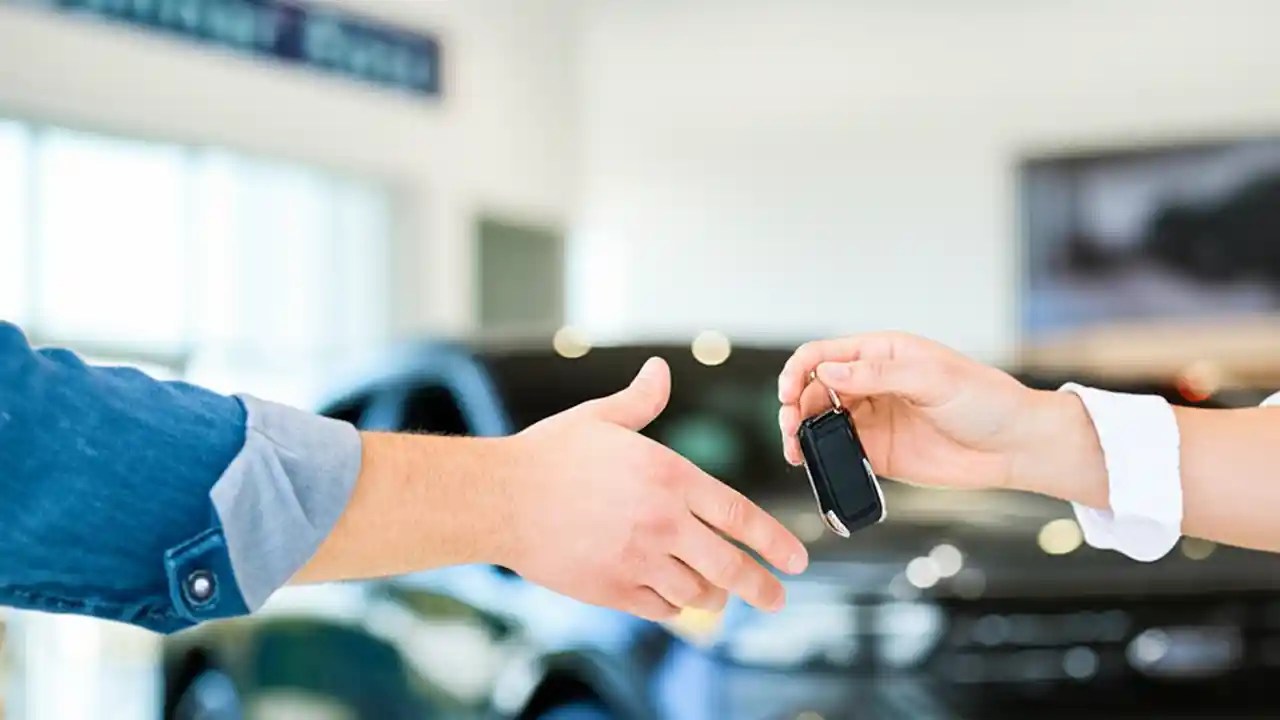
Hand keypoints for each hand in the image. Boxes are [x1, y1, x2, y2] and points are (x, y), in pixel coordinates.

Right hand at [498, 357, 808, 620]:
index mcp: (668, 475)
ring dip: (714, 596)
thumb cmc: (550, 454)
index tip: (797, 560)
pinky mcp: (612, 589)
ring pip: (697, 593)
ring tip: (720, 596)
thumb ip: (641, 400)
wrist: (499, 498)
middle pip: (729, 566)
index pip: (739, 515)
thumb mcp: (600, 418)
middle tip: (777, 598)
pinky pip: (661, 609)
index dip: (774, 541)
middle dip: (761, 587)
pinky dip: (675, 606)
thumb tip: (660, 370)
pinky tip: (675, 598)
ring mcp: (638, 560)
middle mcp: (662, 522)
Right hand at [777, 332, 1069, 491]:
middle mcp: (871, 383)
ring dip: (800, 432)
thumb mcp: (933, 379)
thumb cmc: (984, 400)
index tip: (788, 393)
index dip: (798, 369)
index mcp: (883, 354)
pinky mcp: (878, 452)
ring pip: (819, 420)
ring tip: (794, 450)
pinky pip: (839, 452)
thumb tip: (827, 371)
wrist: (1015, 446)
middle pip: (813, 388)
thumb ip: (878, 375)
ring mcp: (873, 418)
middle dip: (793, 406)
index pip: (824, 354)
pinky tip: (813, 464)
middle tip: (790, 429)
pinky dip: (820, 457)